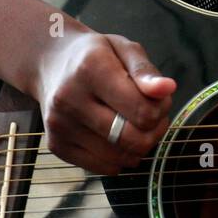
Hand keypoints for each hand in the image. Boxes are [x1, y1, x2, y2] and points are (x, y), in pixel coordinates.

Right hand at [33, 29, 176, 174]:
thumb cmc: (95, 55)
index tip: (158, 100)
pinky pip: (103, 168)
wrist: (50, 63)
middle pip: (131, 139)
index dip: (161, 110)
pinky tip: (115, 137)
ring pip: (119, 158)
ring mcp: (59, 125)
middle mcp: (69, 99)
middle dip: (153, 132)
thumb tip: (167, 89)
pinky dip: (118, 158)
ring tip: (134, 125)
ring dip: (137, 147)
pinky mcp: (56, 145)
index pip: (142, 111)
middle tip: (151, 117)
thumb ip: (146, 71)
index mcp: (90, 69)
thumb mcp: (125, 49)